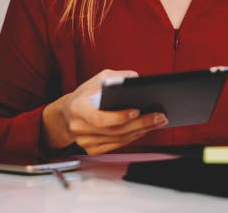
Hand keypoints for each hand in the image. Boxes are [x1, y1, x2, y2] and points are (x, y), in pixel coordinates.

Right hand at [42, 69, 168, 154]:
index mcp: (78, 108)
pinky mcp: (92, 149)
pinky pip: (116, 145)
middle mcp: (79, 127)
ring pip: (118, 139)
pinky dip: (132, 137)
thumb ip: (116, 77)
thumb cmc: (86, 94)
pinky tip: (144, 129)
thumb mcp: (98, 79)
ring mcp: (85, 141)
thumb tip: (135, 79)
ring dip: (141, 131)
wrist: (68, 113)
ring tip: (157, 121)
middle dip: (140, 124)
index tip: (137, 110)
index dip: (119, 117)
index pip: (99, 118)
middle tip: (158, 116)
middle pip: (114, 131)